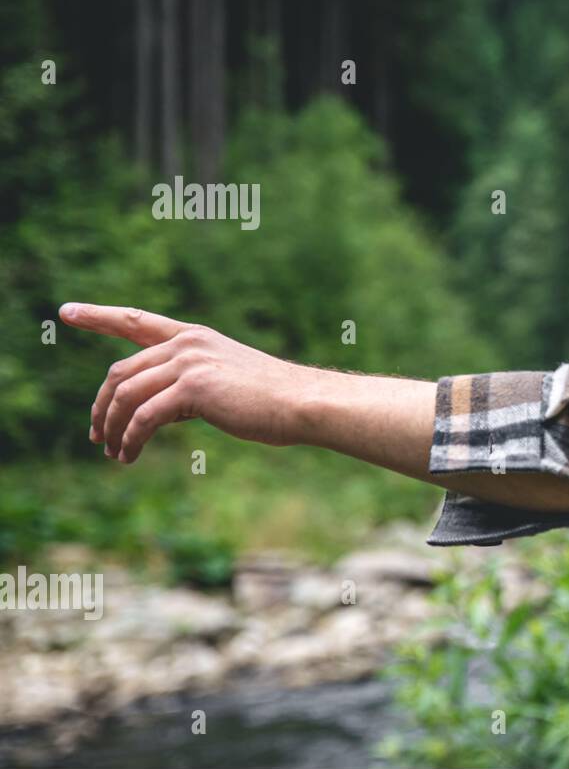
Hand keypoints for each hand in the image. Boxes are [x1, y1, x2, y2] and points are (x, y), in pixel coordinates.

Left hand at [61, 303, 313, 462]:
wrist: (303, 403)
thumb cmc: (272, 401)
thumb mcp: (225, 384)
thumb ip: (188, 387)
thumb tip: (154, 412)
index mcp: (195, 337)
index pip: (136, 321)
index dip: (98, 317)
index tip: (66, 312)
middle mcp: (188, 344)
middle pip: (121, 372)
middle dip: (100, 405)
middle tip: (95, 434)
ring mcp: (189, 363)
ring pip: (126, 396)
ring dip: (111, 428)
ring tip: (111, 452)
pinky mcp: (193, 389)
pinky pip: (143, 417)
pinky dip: (130, 439)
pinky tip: (129, 455)